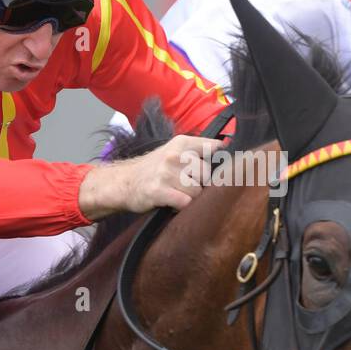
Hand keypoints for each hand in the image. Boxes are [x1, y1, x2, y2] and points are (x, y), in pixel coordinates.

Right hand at [77, 135, 221, 219]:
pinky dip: (182, 206)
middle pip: (207, 175)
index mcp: (181, 143)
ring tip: (177, 193)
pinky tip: (173, 202)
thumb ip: (198, 150)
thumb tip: (226, 149)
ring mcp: (166, 173)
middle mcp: (174, 155)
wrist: (124, 182)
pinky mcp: (159, 191)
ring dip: (190, 197)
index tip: (219, 169)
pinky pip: (185, 202)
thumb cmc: (154, 169)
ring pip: (197, 191)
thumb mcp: (174, 151)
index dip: (219, 162)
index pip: (213, 148)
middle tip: (186, 186)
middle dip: (200, 184)